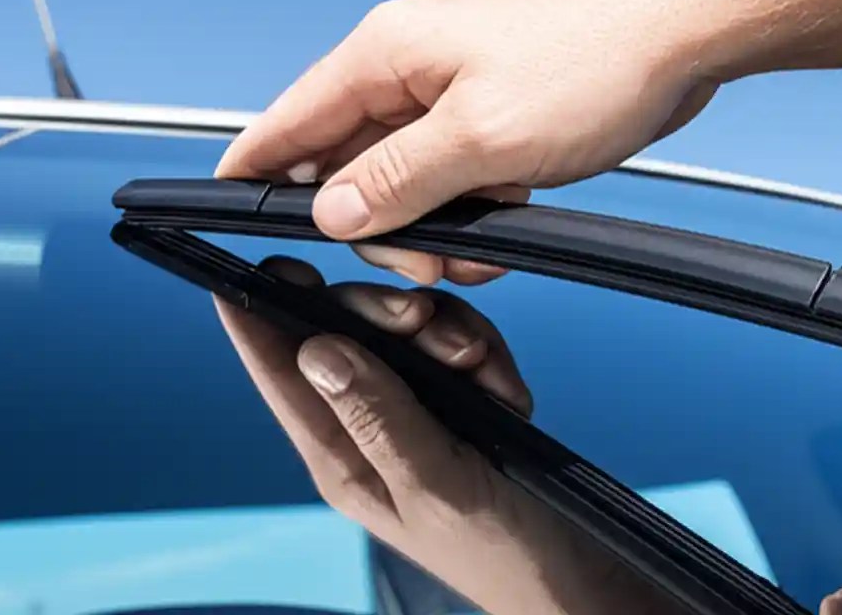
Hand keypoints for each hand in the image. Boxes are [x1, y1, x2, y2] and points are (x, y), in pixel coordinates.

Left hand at [213, 257, 670, 614]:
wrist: (579, 580)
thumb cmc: (504, 554)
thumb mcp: (438, 486)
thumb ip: (380, 417)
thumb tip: (313, 349)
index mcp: (341, 457)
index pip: (280, 372)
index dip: (262, 312)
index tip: (267, 261)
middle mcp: (368, 426)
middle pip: (345, 331)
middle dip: (390, 316)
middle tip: (432, 328)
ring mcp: (415, 410)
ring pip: (405, 329)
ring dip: (451, 336)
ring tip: (487, 377)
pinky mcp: (460, 401)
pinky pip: (457, 342)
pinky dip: (487, 355)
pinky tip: (510, 396)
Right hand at [215, 0, 718, 284]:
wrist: (683, 32)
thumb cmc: (592, 59)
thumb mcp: (481, 140)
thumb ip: (396, 182)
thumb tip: (330, 211)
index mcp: (386, 55)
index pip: (289, 119)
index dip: (255, 171)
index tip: (224, 210)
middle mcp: (409, 68)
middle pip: (347, 163)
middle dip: (377, 224)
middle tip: (421, 264)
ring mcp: (452, 90)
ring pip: (403, 177)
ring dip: (432, 224)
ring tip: (480, 245)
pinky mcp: (491, 111)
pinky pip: (452, 174)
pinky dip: (471, 209)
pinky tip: (508, 217)